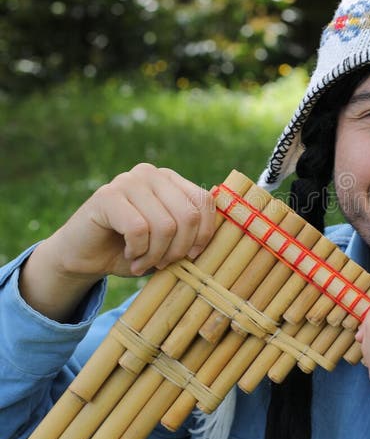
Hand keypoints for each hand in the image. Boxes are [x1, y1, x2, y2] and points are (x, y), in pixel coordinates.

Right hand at [20, 164, 215, 319]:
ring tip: (143, 262)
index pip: (204, 201)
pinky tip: (129, 254)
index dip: (204, 234)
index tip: (190, 256)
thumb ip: (190, 232)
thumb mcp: (168, 241)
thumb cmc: (131, 249)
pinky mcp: (107, 196)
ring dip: (156, 255)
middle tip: (162, 264)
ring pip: (165, 225)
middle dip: (178, 249)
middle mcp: (151, 174)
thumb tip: (217, 237)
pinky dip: (138, 251)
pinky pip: (139, 229)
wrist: (83, 256)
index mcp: (170, 180)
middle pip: (187, 215)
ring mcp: (127, 181)